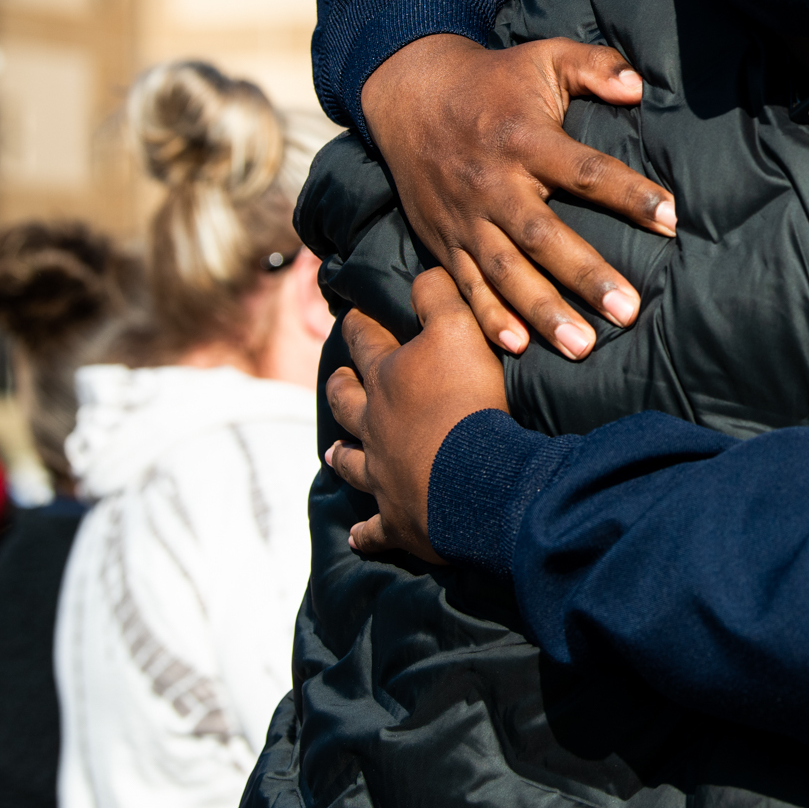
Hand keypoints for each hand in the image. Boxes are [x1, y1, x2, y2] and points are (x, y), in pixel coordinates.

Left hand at [325, 268, 508, 562]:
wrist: (475, 478)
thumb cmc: (467, 399)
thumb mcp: (460, 329)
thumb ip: (440, 295)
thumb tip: (424, 272)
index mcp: (388, 379)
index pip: (367, 341)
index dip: (361, 324)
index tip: (353, 314)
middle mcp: (375, 425)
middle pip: (347, 402)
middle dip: (340, 387)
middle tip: (336, 379)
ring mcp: (382, 473)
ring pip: (353, 462)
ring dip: (344, 455)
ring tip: (333, 451)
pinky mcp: (397, 518)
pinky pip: (376, 528)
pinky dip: (367, 532)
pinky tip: (359, 535)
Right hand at [362, 33, 676, 358]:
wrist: (410, 93)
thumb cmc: (494, 79)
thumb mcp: (544, 56)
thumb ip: (595, 68)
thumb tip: (640, 86)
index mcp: (525, 139)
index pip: (585, 171)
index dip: (629, 194)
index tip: (671, 218)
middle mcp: (493, 184)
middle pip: (542, 236)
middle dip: (586, 276)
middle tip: (628, 310)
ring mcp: (465, 217)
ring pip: (504, 273)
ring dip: (542, 312)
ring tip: (582, 347)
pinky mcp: (442, 239)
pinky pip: (464, 285)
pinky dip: (487, 318)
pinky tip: (516, 347)